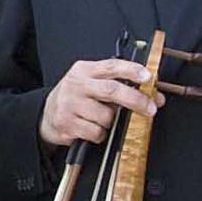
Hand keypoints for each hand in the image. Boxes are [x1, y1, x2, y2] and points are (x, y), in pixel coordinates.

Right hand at [41, 53, 157, 147]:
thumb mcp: (93, 84)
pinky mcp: (67, 123)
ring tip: (100, 118)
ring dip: (110, 121)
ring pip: (106, 116)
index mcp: (84, 70)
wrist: (47, 115)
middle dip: (135, 100)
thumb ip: (121, 86)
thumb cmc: (77, 98)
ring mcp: (70, 104)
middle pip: (111, 90)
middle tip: (150, 109)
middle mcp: (76, 85)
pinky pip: (96, 132)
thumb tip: (154, 97)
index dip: (131, 70)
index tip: (147, 77)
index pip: (111, 66)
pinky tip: (90, 128)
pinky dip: (99, 134)